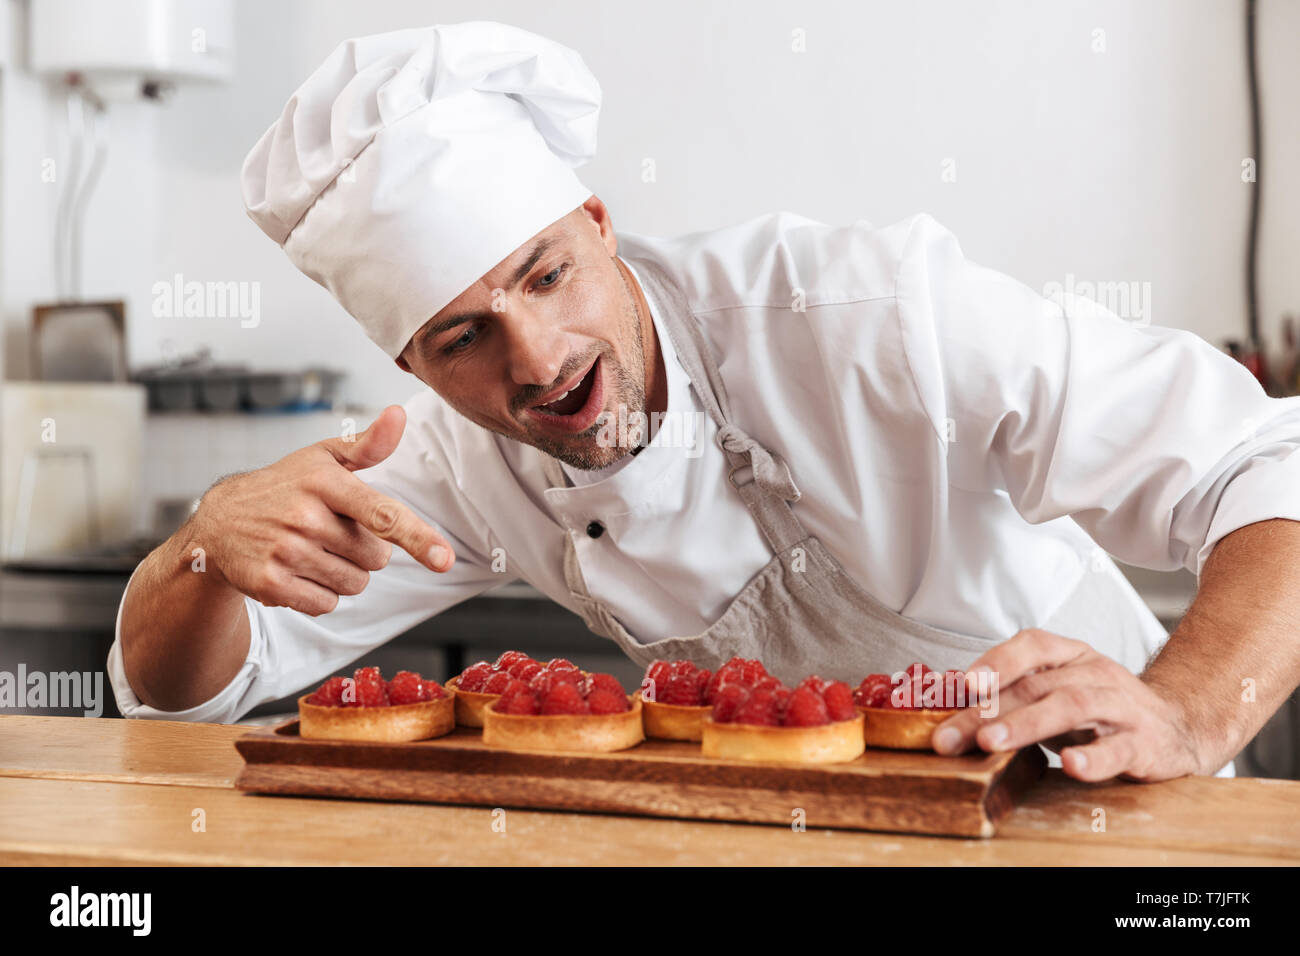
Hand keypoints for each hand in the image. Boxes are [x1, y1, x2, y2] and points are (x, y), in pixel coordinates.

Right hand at [187, 405, 454, 615]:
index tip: (445, 560)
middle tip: (330, 532)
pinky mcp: (270, 584)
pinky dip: (320, 594)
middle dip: (364, 550)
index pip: (381, 514)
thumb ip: (368, 444)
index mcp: (325, 482)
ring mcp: (285, 552)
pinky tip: (297, 570)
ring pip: (355, 584)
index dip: (418, 537)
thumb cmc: (286, 486)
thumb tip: (399, 414)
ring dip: (344, 573)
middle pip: (376, 557)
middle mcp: (304, 516)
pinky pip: (327, 604)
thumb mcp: (323, 458)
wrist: (219, 523)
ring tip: (312, 550)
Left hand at [931, 628, 1204, 781]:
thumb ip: (1010, 695)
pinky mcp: (1144, 744)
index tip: (962, 683)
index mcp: (1072, 656)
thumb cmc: (1099, 712)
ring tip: (990, 741)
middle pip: (1037, 685)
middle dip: (988, 710)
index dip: (996, 661)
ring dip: (1026, 724)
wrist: (1176, 728)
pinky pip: (1118, 748)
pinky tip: (1071, 767)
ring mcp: (1122, 707)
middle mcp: (1096, 674)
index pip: (1032, 645)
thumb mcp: (1056, 693)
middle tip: (950, 734)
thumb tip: (944, 702)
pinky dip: (1094, 758)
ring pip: (1072, 706)